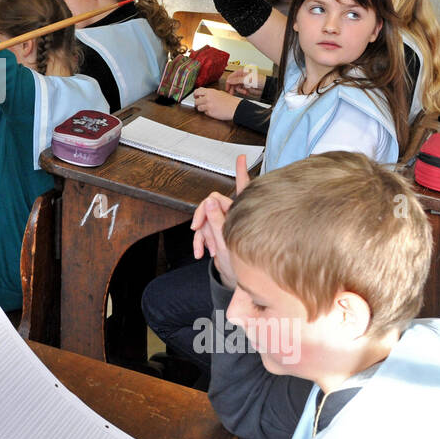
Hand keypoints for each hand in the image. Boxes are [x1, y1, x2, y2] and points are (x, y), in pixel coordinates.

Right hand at [190, 155, 250, 287]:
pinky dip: (200, 241)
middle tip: (196, 228)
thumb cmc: (239, 263)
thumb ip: (217, 220)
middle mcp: (233, 216)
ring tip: (206, 250)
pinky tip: (202, 252)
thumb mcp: (226, 242)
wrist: (236, 281)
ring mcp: (225, 224)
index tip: (240, 157)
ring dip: (201, 235)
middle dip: (202, 218)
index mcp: (240, 213)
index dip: (241, 171)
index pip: (243, 188)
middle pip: (211, 205)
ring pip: (205, 219)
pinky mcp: (218, 232)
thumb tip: (210, 201)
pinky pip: (203, 230)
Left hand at [192, 87, 240, 121]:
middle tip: (201, 104)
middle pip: (196, 101)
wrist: (235, 108)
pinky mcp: (210, 113)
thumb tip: (203, 93)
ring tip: (208, 108)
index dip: (195, 95)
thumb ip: (210, 93)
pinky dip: (207, 112)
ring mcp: (208, 106)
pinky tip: (213, 111)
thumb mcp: (220, 93)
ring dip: (202, 108)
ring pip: (199, 108)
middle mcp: (208, 98)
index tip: (196, 97)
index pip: (197, 91)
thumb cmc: (230, 101)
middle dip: (198, 103)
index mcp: (210, 92)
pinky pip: (205, 113)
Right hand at [224, 66, 265, 96]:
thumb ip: (237, 80)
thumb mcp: (247, 79)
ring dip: (239, 91)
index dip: (228, 82)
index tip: (227, 88)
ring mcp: (243, 82)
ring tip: (244, 92)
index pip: (231, 77)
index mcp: (241, 72)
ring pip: (236, 87)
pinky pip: (240, 90)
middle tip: (232, 93)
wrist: (265, 87)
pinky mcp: (245, 87)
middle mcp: (241, 77)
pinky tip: (246, 92)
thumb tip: (229, 80)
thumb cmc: (259, 80)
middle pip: (233, 83)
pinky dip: (242, 92)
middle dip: (233, 88)